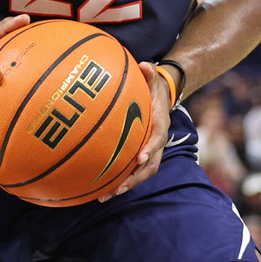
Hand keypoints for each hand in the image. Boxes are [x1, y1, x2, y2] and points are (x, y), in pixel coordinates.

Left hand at [103, 61, 170, 200]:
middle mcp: (157, 141)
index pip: (158, 139)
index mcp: (160, 124)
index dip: (150, 149)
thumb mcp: (153, 78)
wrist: (161, 96)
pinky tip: (98, 190)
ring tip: (104, 196)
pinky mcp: (139, 155)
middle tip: (118, 187)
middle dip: (135, 178)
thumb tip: (145, 65)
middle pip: (150, 165)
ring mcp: (149, 151)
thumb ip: (149, 73)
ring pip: (141, 174)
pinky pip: (130, 172)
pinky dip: (117, 181)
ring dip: (124, 186)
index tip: (140, 158)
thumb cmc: (152, 87)